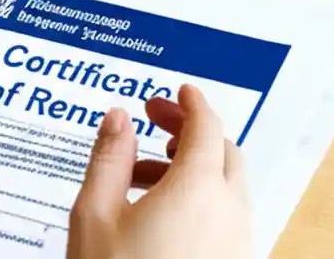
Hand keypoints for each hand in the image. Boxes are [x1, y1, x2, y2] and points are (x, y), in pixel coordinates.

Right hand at [69, 84, 251, 258]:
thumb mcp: (95, 218)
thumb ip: (108, 161)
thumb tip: (118, 118)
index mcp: (197, 189)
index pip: (206, 127)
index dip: (191, 104)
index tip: (179, 93)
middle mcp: (229, 211)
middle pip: (222, 153)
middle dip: (191, 133)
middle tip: (156, 127)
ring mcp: (238, 241)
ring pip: (225, 187)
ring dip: (193, 171)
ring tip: (143, 180)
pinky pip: (226, 218)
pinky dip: (203, 201)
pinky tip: (164, 216)